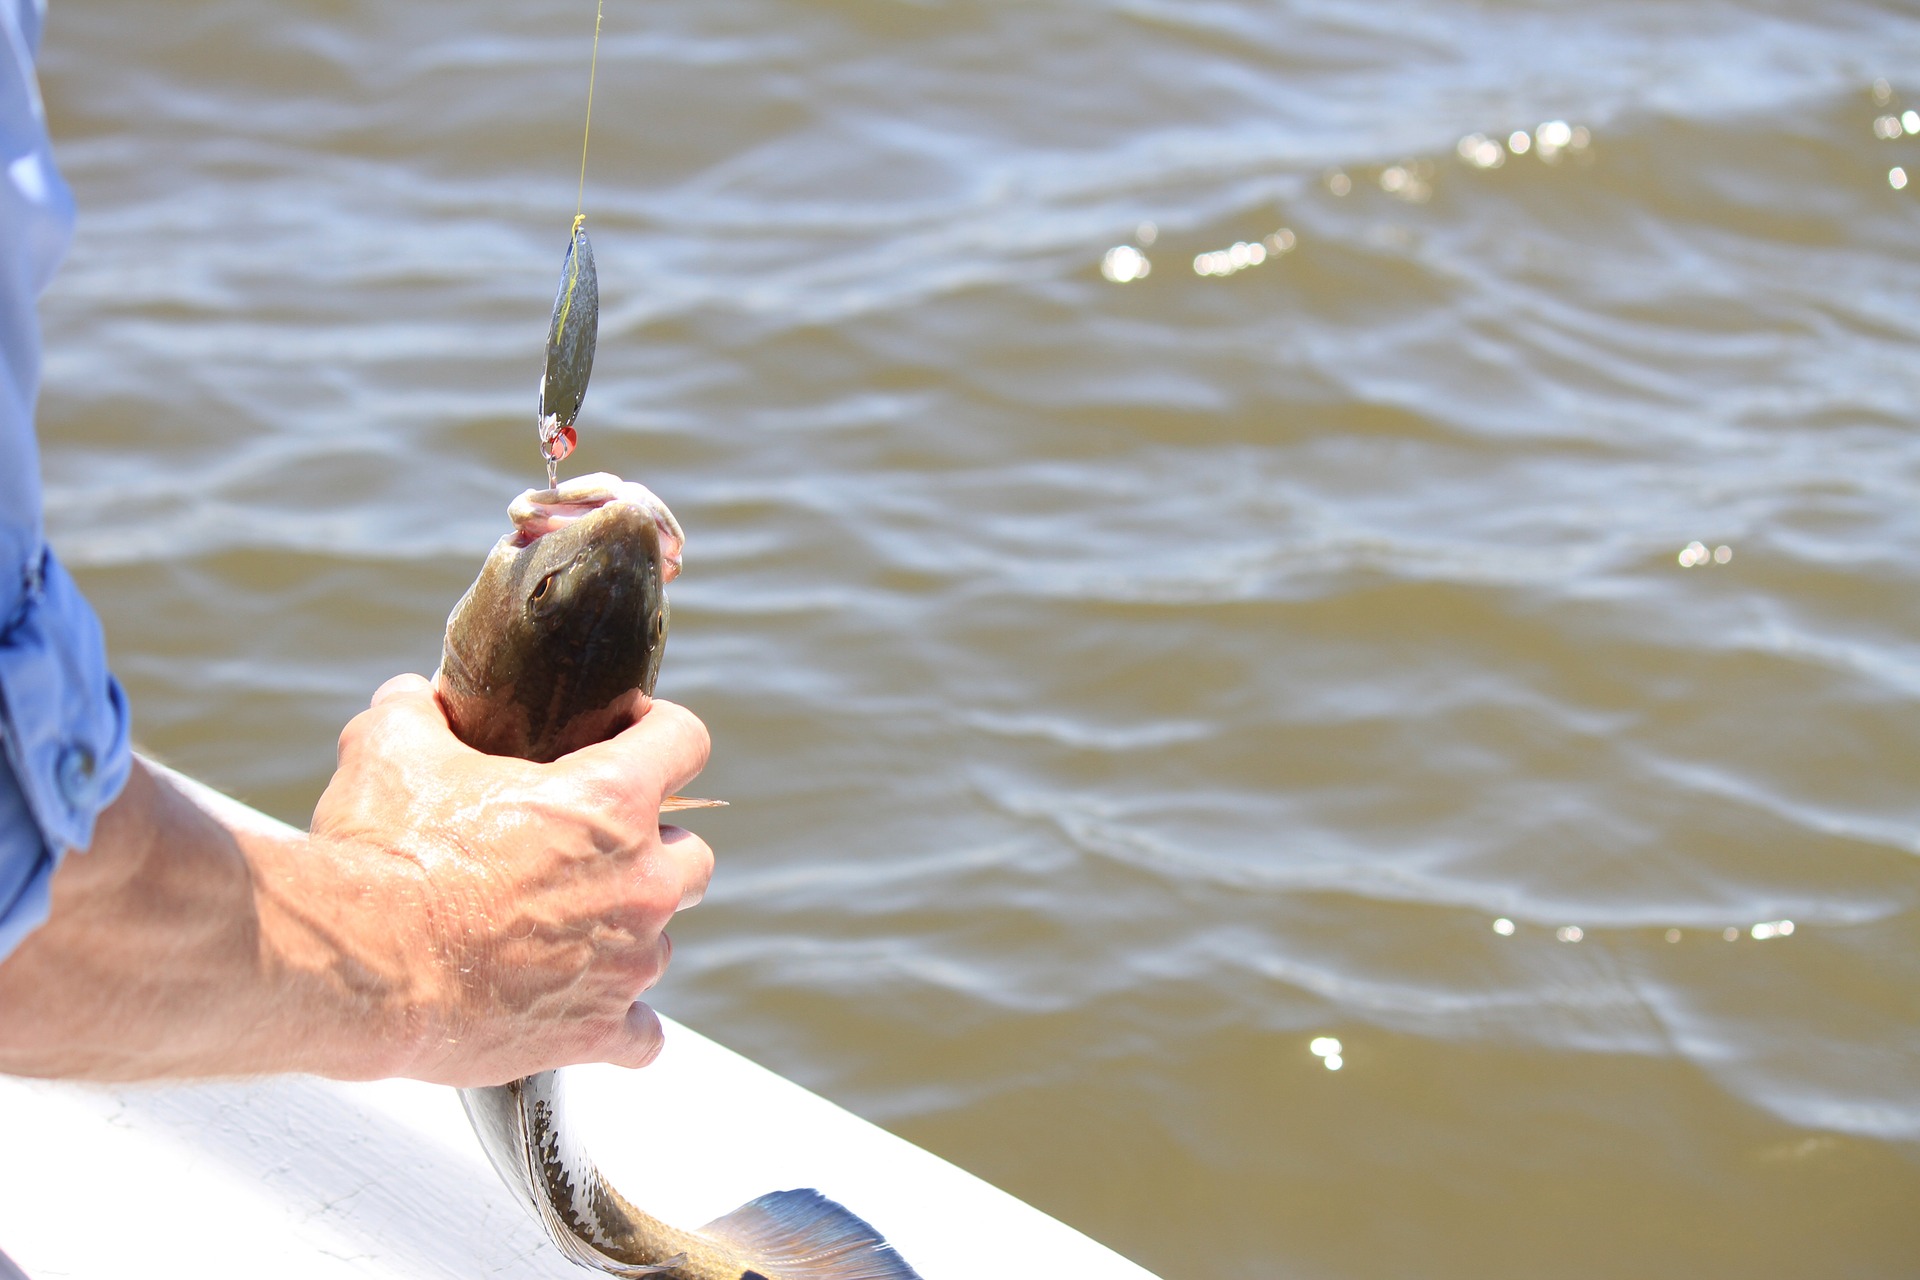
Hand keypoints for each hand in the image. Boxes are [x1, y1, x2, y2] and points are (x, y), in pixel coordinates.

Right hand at [303, 674, 713, 1085]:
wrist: (361, 968)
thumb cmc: (384, 855)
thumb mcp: (391, 751)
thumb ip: (415, 713)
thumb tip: (411, 695)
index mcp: (610, 799)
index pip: (685, 740)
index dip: (660, 731)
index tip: (632, 738)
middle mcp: (640, 879)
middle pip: (696, 854)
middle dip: (654, 849)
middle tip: (591, 852)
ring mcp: (625, 961)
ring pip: (664, 940)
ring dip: (628, 933)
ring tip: (564, 930)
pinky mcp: (595, 1029)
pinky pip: (641, 1035)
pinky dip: (619, 1024)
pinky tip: (584, 1010)